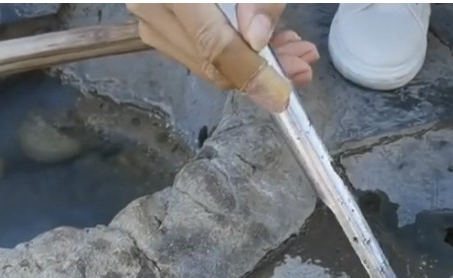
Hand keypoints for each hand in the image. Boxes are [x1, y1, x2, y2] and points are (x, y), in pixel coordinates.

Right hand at [128, 4, 318, 111]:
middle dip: (261, 71)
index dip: (251, 73)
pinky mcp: (158, 21)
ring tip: (293, 50)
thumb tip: (256, 40)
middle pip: (210, 61)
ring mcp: (150, 16)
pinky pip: (198, 49)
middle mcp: (150, 4)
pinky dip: (234, 51)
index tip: (281, 94)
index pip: (214, 44)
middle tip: (303, 64)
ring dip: (252, 64)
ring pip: (205, 62)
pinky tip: (268, 44)